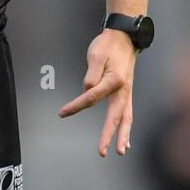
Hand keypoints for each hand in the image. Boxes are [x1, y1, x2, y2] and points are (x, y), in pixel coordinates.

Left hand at [59, 28, 136, 156]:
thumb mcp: (96, 55)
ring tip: (120, 151)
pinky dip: (126, 128)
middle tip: (102, 151)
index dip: (76, 106)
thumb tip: (87, 91)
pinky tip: (126, 141)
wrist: (124, 38)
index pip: (92, 97)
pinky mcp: (126, 94)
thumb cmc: (108, 45)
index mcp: (114, 80)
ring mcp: (127, 93)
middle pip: (115, 116)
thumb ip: (92, 75)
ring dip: (123, 135)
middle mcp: (123, 89)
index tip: (62, 113)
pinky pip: (127, 114)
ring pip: (126, 118)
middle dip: (109, 135)